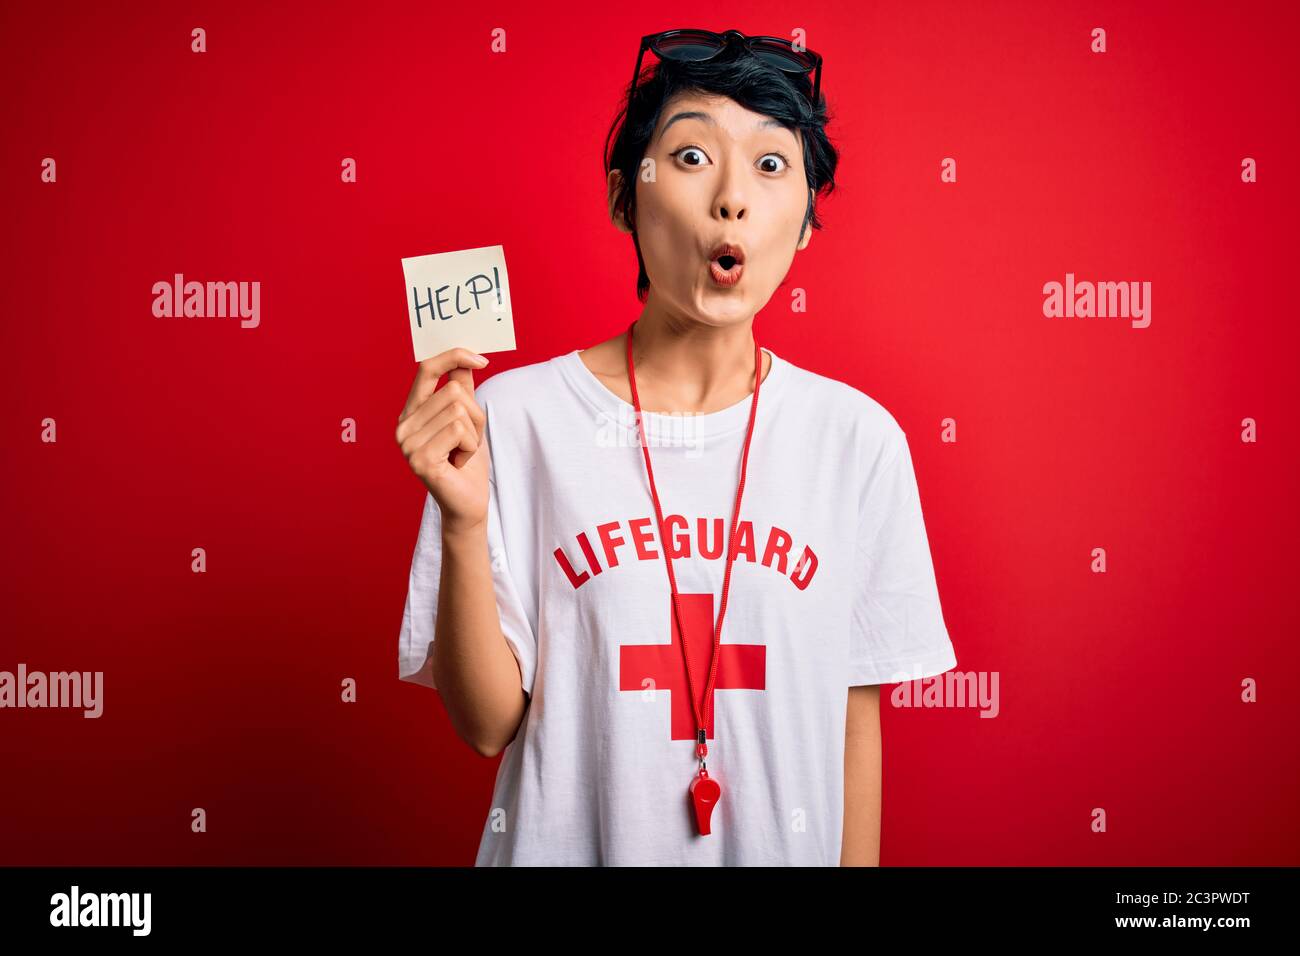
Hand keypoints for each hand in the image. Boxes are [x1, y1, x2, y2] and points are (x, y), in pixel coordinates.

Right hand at [395, 348, 490, 534]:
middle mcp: (403, 426)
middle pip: (452, 391)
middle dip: (475, 415)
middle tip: (468, 441)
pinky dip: (470, 446)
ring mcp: (408, 443)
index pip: (426, 369)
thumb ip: (462, 388)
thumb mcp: (468, 419)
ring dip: (474, 434)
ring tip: (463, 452)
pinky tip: (460, 463)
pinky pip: (458, 431)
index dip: (453, 357)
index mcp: (411, 413)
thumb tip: (466, 358)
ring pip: (458, 411)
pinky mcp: (420, 459)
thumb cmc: (466, 461)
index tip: (482, 359)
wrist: (468, 503)